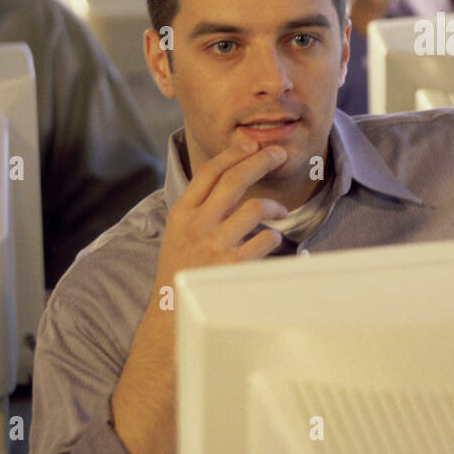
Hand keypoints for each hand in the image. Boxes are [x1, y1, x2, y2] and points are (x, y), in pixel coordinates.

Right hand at [153, 135, 290, 291]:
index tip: (251, 144)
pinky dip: (274, 236)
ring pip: (254, 207)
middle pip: (234, 180)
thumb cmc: (182, 266)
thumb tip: (235, 176)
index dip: (233, 153)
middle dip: (261, 161)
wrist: (173, 310)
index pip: (209, 172)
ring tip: (280, 211)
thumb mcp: (180, 230)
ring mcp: (215, 245)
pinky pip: (265, 239)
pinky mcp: (234, 265)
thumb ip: (203, 206)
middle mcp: (197, 225)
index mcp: (182, 212)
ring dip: (274, 205)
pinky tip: (272, 237)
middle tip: (278, 154)